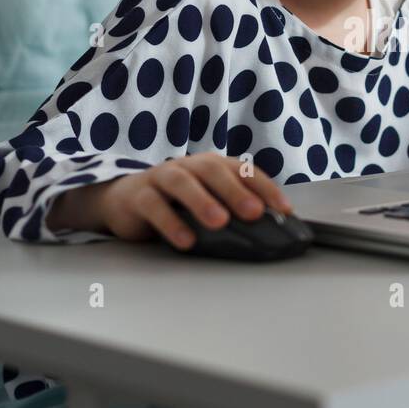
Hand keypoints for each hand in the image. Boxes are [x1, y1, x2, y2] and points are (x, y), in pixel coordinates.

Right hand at [48, 152, 294, 248]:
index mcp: (212, 166)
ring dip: (202, 201)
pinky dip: (170, 223)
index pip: (243, 170)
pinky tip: (185, 241)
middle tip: (254, 213)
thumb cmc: (176, 202)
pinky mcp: (138, 196)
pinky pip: (154, 206)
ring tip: (219, 222)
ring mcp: (162, 177)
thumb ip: (232, 211)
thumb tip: (271, 231)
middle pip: (213, 170)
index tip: (284, 210)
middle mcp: (189, 166)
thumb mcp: (207, 203)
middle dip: (236, 191)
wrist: (124, 200)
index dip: (265, 188)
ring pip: (181, 182)